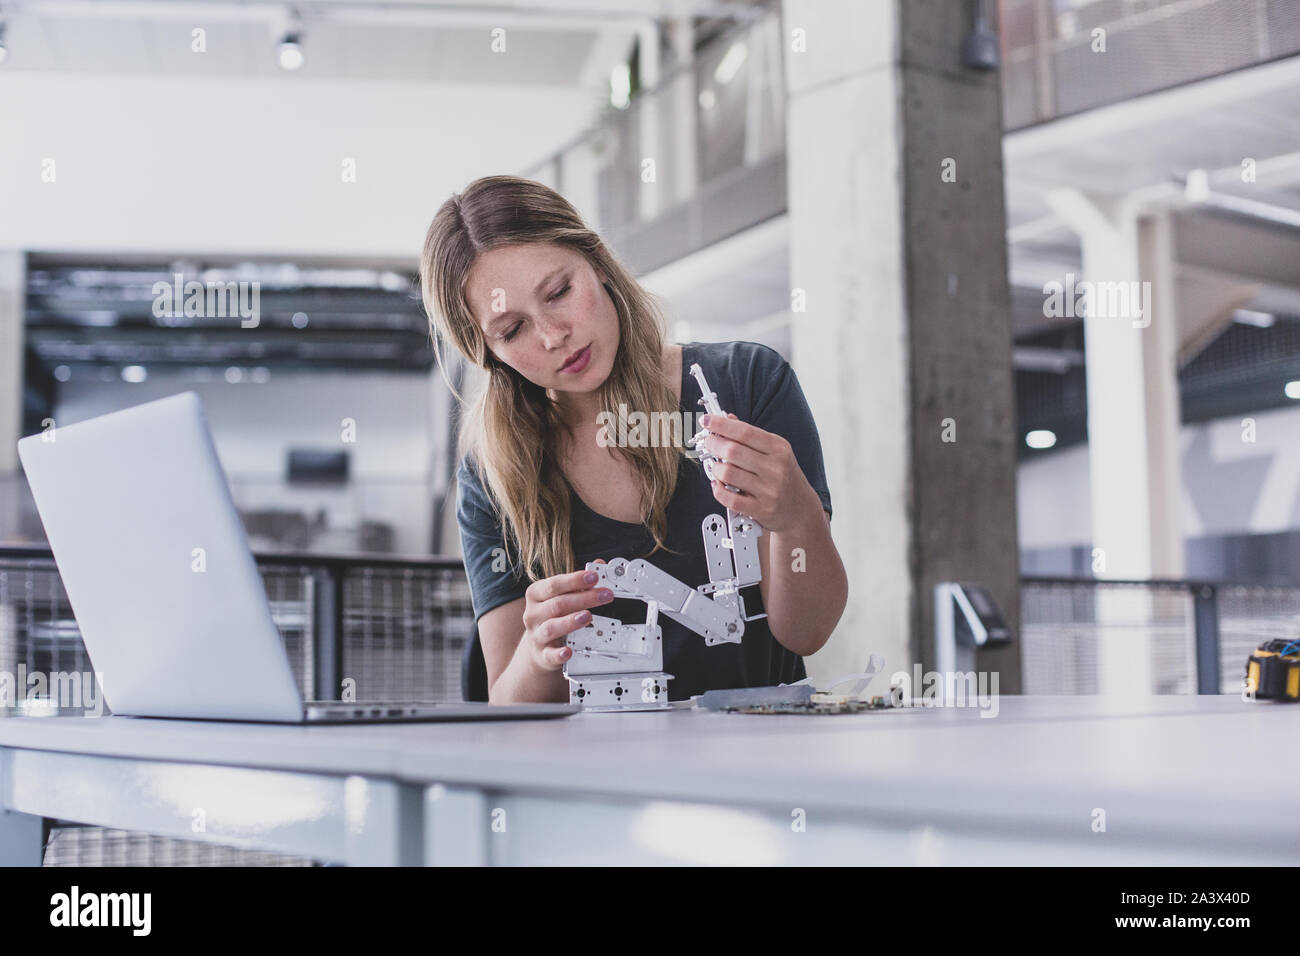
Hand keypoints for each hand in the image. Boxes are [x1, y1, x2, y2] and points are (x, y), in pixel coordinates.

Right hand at [520, 562, 613, 670]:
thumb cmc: (553, 615)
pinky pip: (550, 654)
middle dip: (584, 599)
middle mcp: (533, 614)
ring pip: (552, 627)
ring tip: (588, 617)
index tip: (594, 576)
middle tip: (605, 596)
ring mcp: (537, 634)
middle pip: (558, 604)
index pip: (554, 585)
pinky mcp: (542, 654)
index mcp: (536, 595)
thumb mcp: (562, 595)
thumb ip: (579, 581)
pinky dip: (559, 653)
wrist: (538, 645)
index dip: (575, 580)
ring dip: (571, 622)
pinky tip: (569, 651)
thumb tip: (599, 565)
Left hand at [698, 413, 818, 533]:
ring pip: (727, 473)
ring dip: (715, 468)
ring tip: (717, 466)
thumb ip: (751, 436)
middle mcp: (775, 468)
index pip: (744, 431)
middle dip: (713, 443)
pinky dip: (717, 490)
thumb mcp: (775, 452)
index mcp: (779, 449)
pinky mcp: (761, 509)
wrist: (802, 509)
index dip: (721, 424)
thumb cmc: (785, 477)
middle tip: (708, 442)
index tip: (706, 420)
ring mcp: (769, 490)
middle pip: (733, 450)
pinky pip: (729, 499)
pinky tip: (718, 484)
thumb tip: (727, 419)